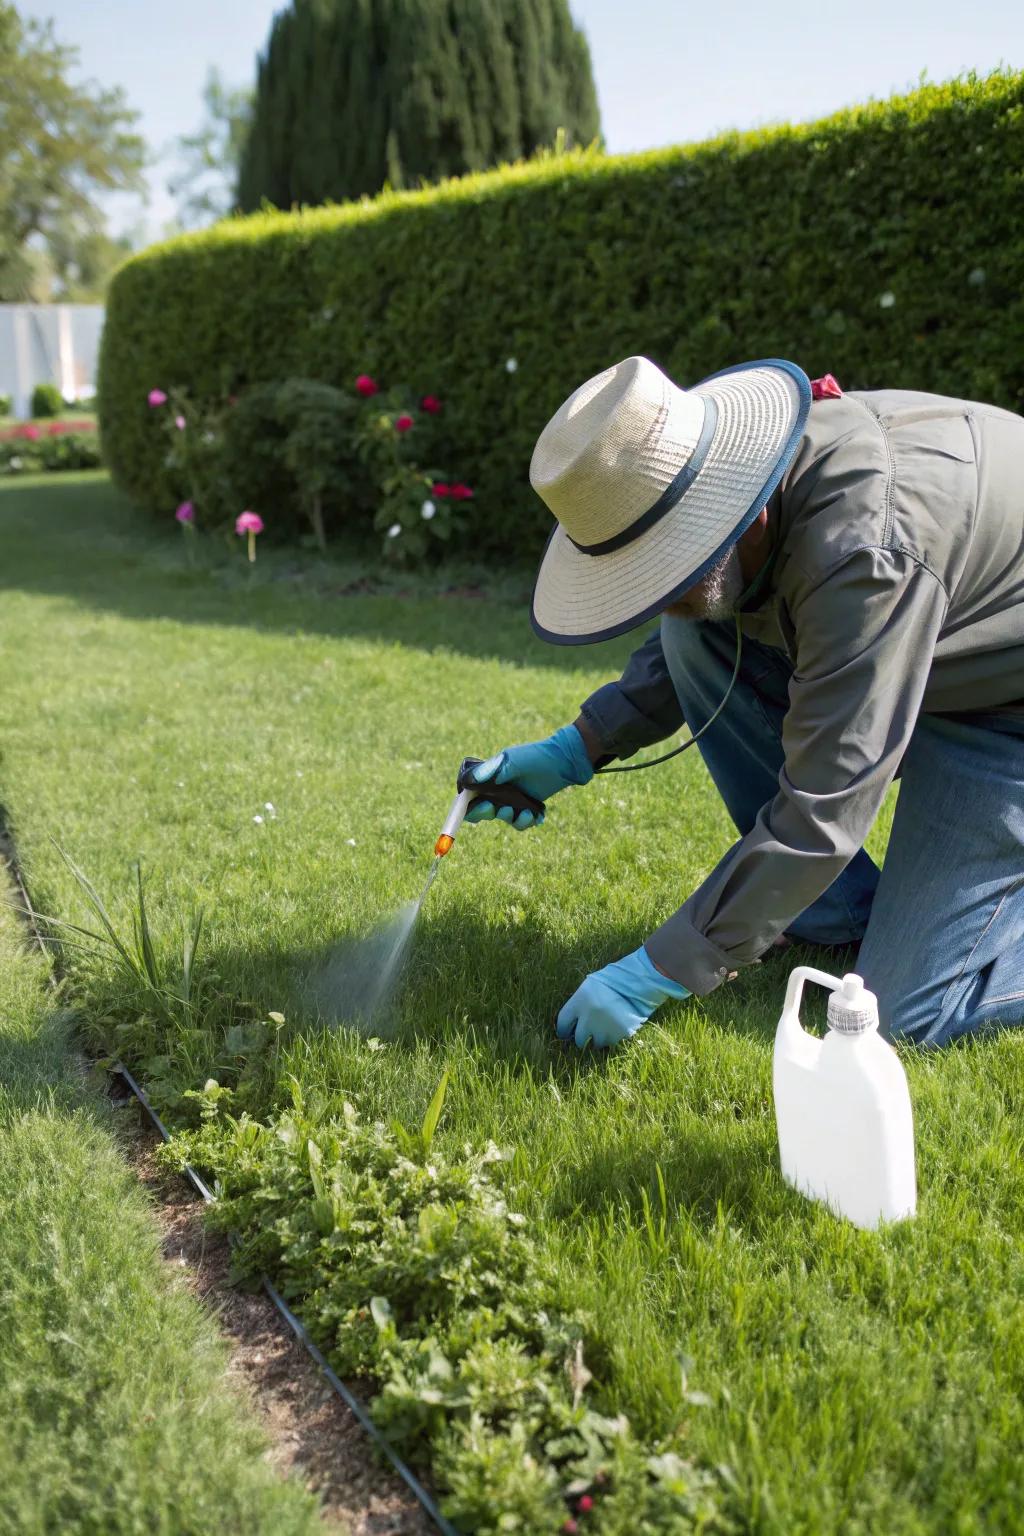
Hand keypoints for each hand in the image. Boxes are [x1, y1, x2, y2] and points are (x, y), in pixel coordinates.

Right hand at [465, 724, 592, 829]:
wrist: (562, 761)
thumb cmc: (534, 756)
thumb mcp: (511, 761)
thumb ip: (491, 771)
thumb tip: (469, 781)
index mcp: (488, 780)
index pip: (470, 797)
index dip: (468, 806)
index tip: (478, 807)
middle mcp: (497, 792)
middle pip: (483, 811)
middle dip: (489, 813)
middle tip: (503, 808)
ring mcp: (512, 801)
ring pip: (504, 819)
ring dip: (511, 818)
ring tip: (524, 812)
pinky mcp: (527, 808)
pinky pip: (520, 822)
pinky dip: (526, 821)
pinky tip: (535, 815)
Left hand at [556, 946, 689, 1049]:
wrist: (637, 981)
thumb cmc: (611, 981)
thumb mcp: (589, 987)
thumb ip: (578, 1005)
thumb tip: (571, 1023)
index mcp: (578, 1003)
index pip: (562, 1024)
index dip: (563, 1030)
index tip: (565, 1033)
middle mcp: (588, 1018)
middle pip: (579, 1039)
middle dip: (582, 1037)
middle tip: (586, 1034)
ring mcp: (604, 1029)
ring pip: (596, 1044)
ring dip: (599, 1038)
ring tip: (605, 1028)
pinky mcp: (619, 1035)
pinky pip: (612, 1042)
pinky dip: (613, 1037)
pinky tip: (616, 1027)